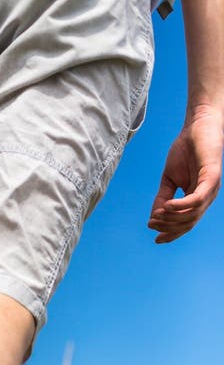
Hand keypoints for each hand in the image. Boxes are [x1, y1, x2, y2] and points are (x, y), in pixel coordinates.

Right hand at [148, 106, 222, 242]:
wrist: (198, 125)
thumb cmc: (186, 149)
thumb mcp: (169, 179)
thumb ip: (163, 197)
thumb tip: (154, 216)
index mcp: (198, 198)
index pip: (186, 223)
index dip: (172, 233)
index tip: (155, 239)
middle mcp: (207, 197)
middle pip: (189, 222)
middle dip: (169, 227)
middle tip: (151, 223)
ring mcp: (211, 189)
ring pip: (192, 214)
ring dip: (172, 218)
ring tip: (156, 216)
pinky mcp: (212, 177)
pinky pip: (196, 199)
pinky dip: (181, 206)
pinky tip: (167, 206)